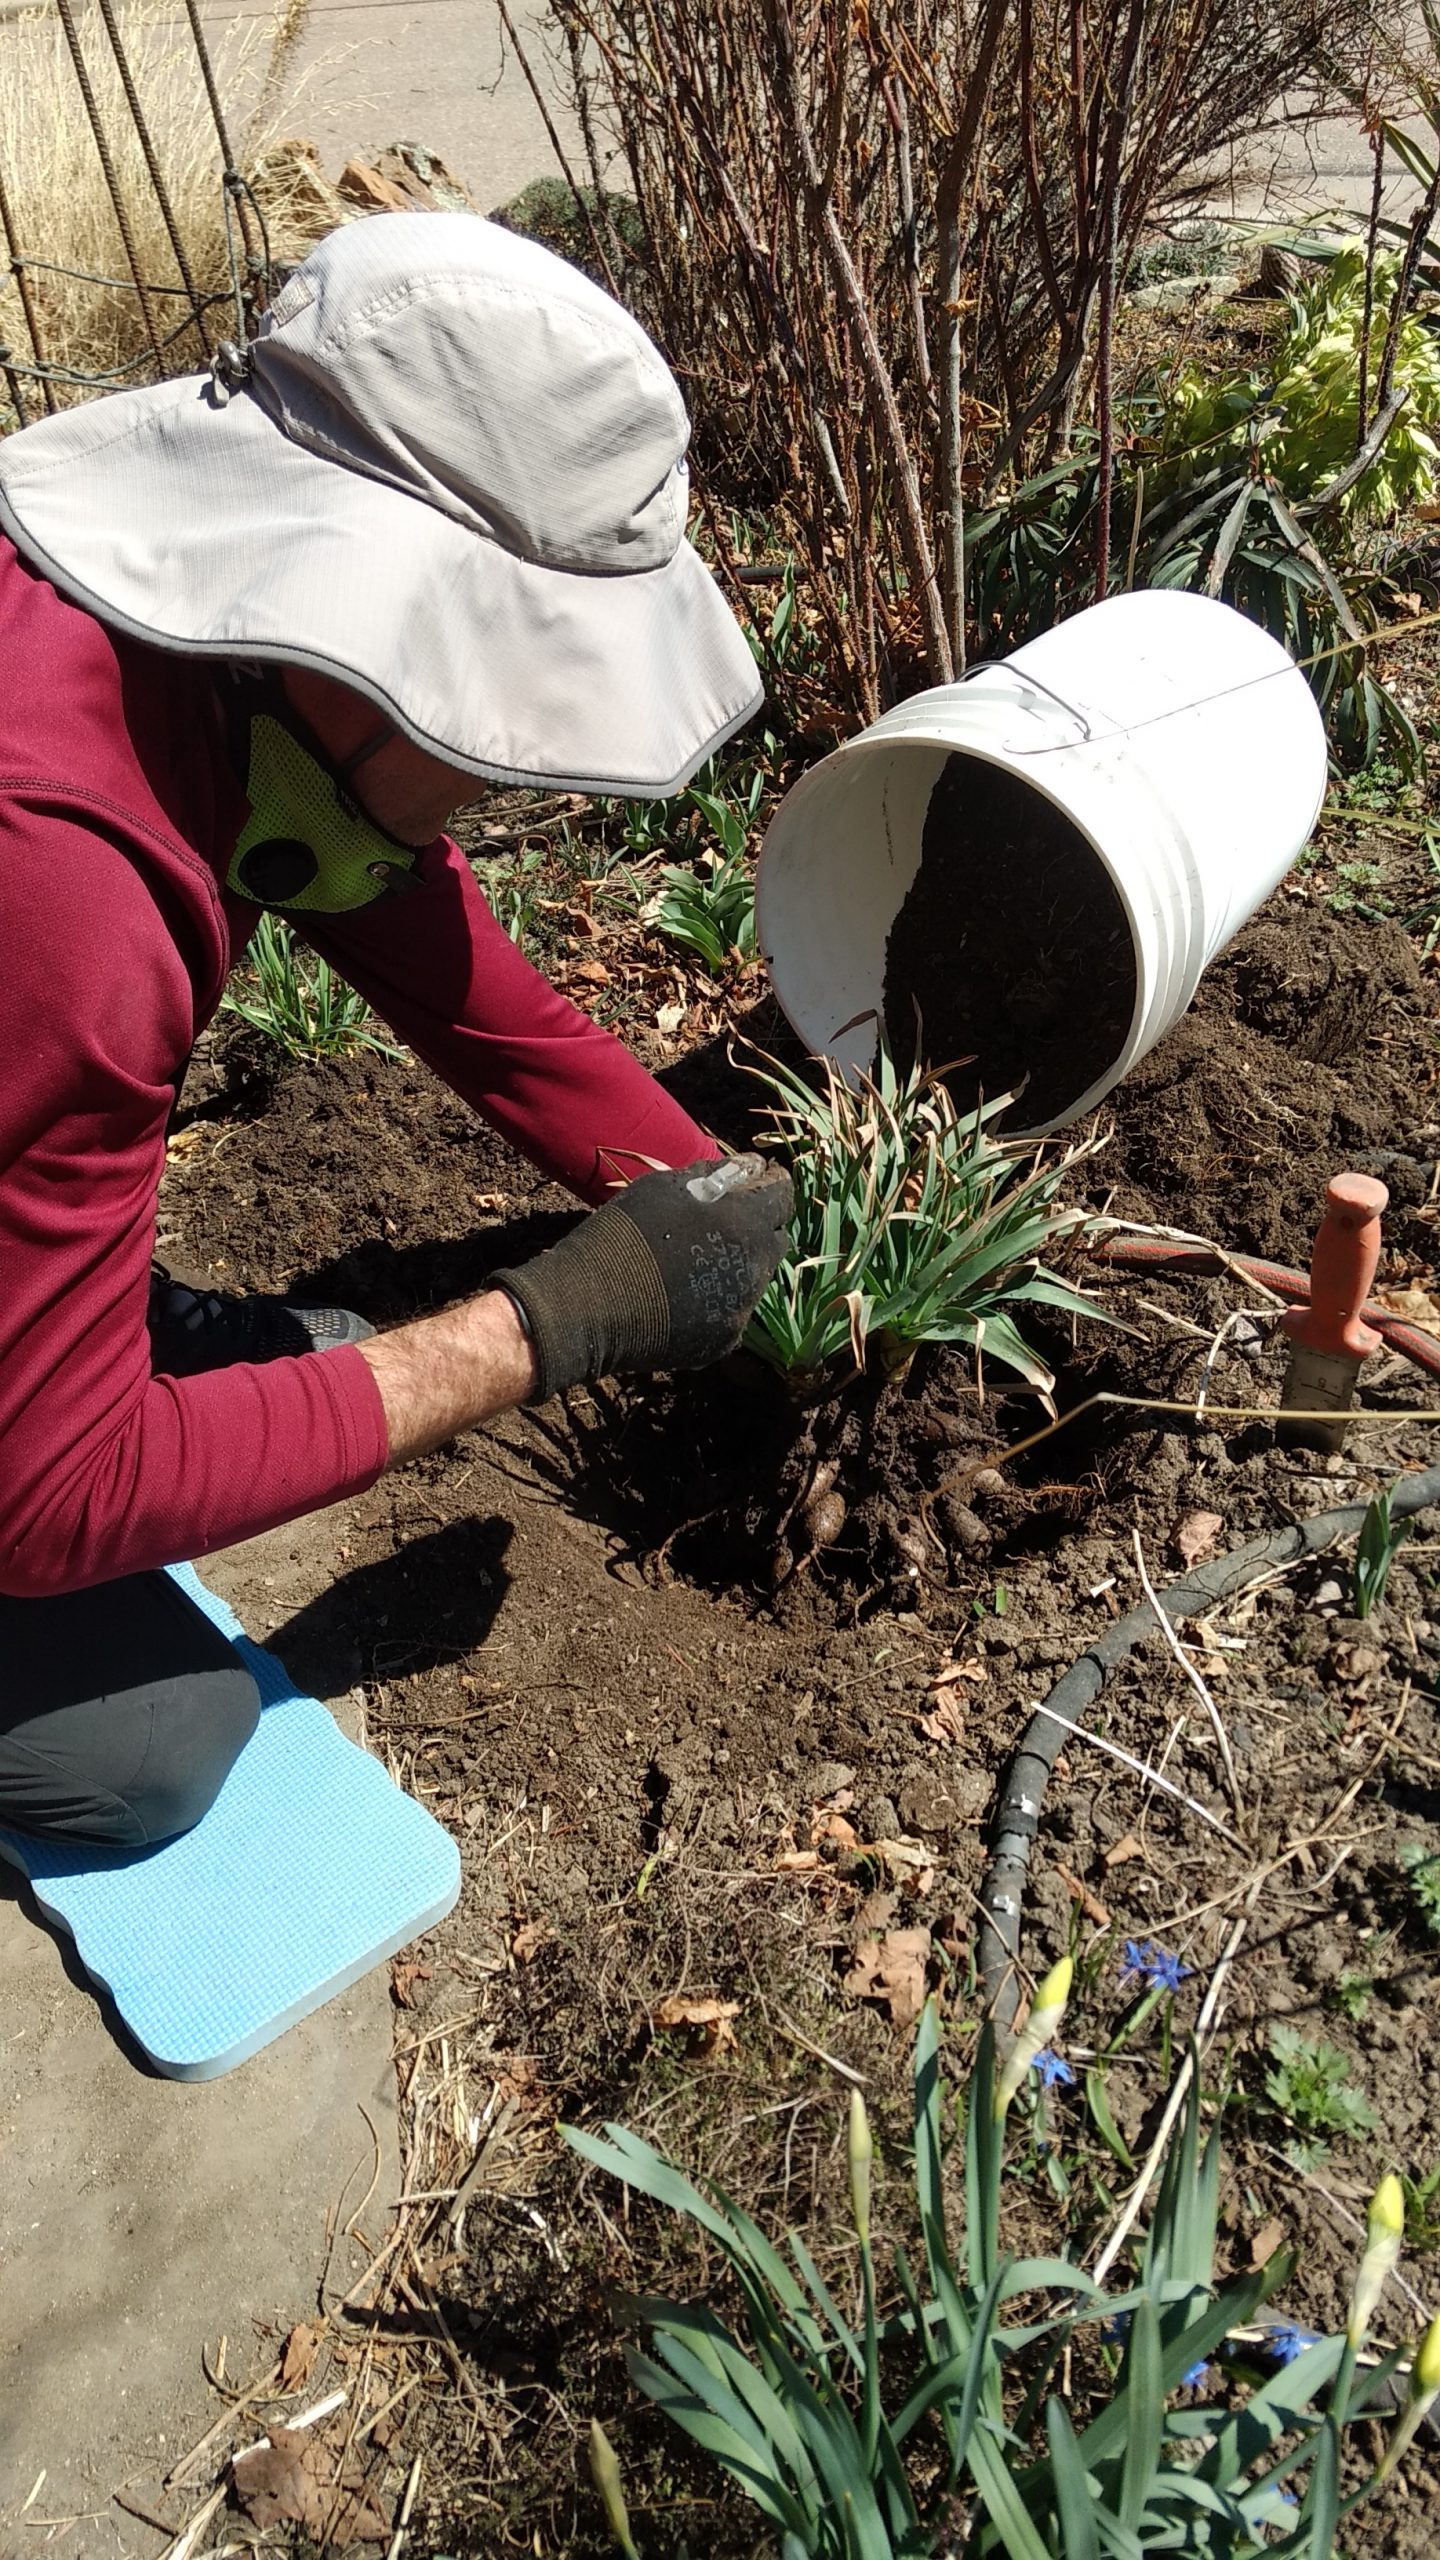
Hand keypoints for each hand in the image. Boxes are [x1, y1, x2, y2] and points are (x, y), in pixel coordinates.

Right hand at [489, 1155, 793, 1399]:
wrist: (586, 1308)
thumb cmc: (623, 1235)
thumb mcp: (664, 1187)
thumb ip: (715, 1175)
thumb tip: (750, 1167)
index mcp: (745, 1224)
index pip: (783, 1195)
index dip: (772, 1185)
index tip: (758, 1182)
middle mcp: (754, 1270)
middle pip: (775, 1240)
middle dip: (758, 1228)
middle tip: (722, 1223)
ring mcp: (741, 1311)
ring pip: (756, 1279)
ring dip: (737, 1265)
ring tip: (695, 1261)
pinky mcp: (724, 1342)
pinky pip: (733, 1312)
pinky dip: (717, 1299)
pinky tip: (683, 1294)